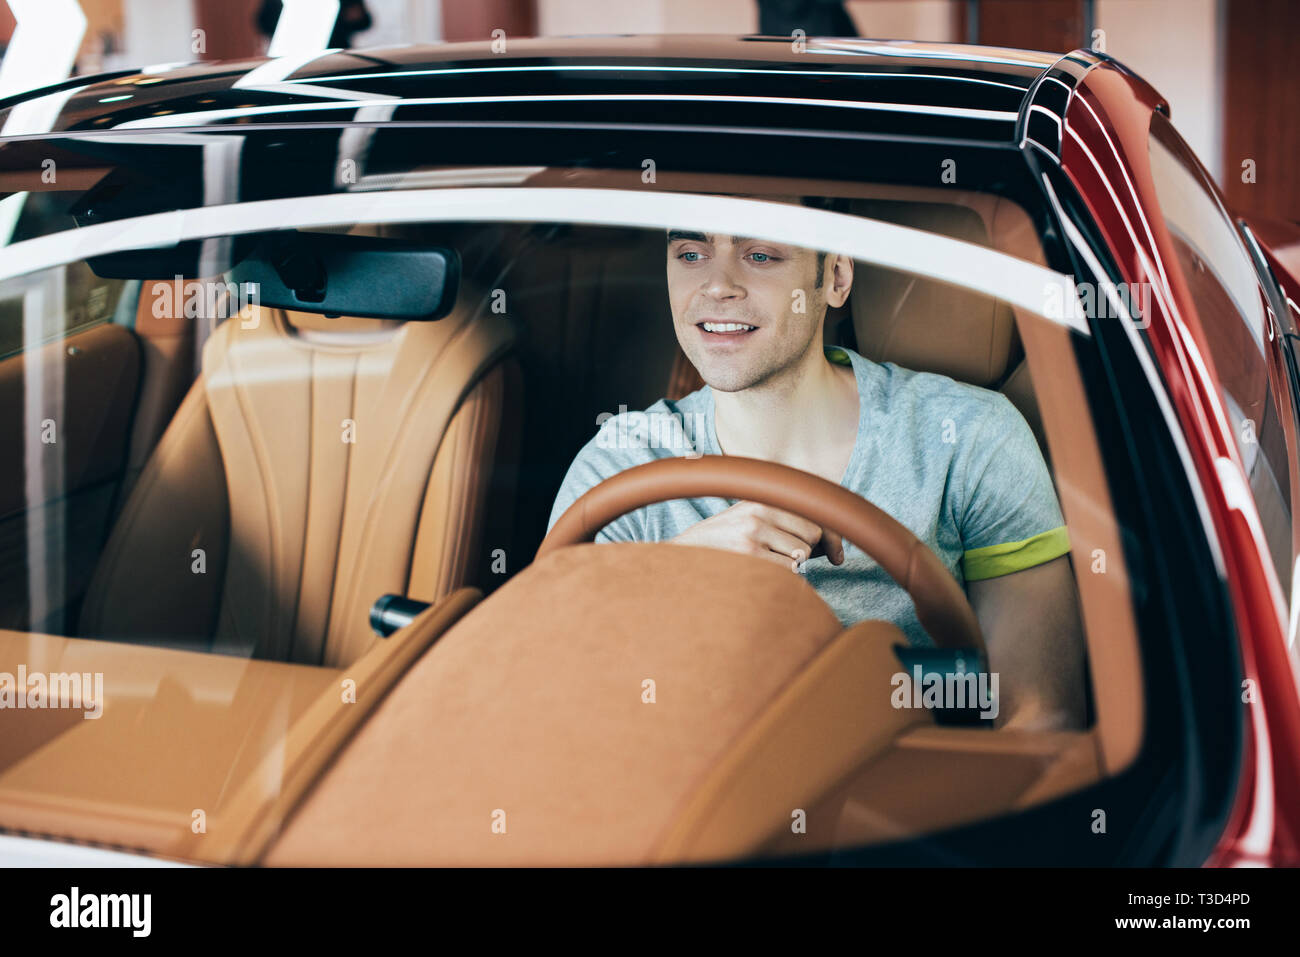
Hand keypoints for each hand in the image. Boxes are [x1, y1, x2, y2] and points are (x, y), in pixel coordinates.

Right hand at [669, 501, 845, 570]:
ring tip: (766, 564)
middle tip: (786, 558)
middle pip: (812, 534)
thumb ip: (783, 522)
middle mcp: (759, 509)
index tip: (838, 557)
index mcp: (761, 497)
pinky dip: (782, 578)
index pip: (812, 512)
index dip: (830, 537)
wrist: (682, 556)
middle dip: (807, 551)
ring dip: (792, 565)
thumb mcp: (747, 519)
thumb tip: (832, 548)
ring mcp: (754, 532)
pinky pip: (788, 570)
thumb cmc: (722, 543)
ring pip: (801, 554)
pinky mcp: (750, 554)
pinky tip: (761, 574)